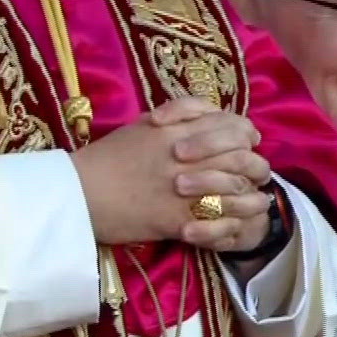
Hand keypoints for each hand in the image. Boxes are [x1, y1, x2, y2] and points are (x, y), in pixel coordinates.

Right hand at [72, 96, 272, 247]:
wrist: (77, 194)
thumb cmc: (105, 159)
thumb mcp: (140, 126)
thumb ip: (177, 117)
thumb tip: (208, 115)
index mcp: (178, 129)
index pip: (232, 125)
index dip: (246, 135)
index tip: (248, 143)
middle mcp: (187, 155)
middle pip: (241, 155)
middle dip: (256, 165)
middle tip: (258, 173)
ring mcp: (186, 187)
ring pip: (237, 187)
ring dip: (252, 194)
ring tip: (259, 200)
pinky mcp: (179, 218)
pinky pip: (219, 219)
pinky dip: (236, 219)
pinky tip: (243, 221)